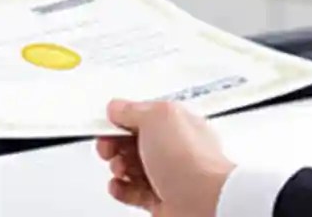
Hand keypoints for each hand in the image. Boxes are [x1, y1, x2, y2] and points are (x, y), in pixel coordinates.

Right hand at [97, 100, 235, 216]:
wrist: (205, 202)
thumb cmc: (190, 159)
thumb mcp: (156, 117)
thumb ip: (133, 110)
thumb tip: (117, 108)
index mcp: (177, 122)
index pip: (143, 116)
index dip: (121, 119)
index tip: (106, 124)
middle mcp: (174, 148)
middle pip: (133, 142)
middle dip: (115, 144)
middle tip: (108, 148)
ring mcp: (168, 175)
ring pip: (131, 168)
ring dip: (117, 166)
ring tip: (119, 168)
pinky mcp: (161, 199)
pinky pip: (133, 192)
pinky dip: (121, 189)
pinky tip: (119, 185)